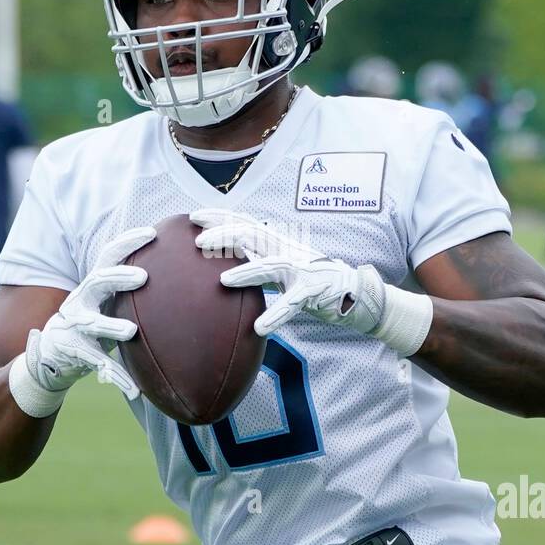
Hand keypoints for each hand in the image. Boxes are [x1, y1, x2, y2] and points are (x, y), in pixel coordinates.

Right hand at [23, 226, 154, 399]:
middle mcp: (81, 301)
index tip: (152, 233)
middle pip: (97, 282)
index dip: (128, 242)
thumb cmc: (92, 325)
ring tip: (130, 331)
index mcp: (93, 285)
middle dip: (118, 278)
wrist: (51, 357)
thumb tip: (179, 274)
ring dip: (111, 326)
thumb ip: (130, 291)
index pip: (109, 256)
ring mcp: (75, 327)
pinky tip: (133, 390)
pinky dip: (116, 376)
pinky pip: (97, 364)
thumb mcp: (108, 304)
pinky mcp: (74, 352)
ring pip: (93, 324)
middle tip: (142, 277)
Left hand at [190, 208, 384, 336]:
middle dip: (225, 235)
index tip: (193, 216)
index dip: (220, 216)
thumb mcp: (279, 266)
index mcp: (276, 242)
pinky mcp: (313, 291)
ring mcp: (301, 269)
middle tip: (198, 242)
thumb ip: (257, 260)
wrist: (352, 291)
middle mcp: (287, 249)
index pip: (245, 222)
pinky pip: (293, 303)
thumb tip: (223, 262)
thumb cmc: (309, 280)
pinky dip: (277, 316)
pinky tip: (260, 328)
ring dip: (246, 273)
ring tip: (223, 282)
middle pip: (253, 235)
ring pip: (271, 265)